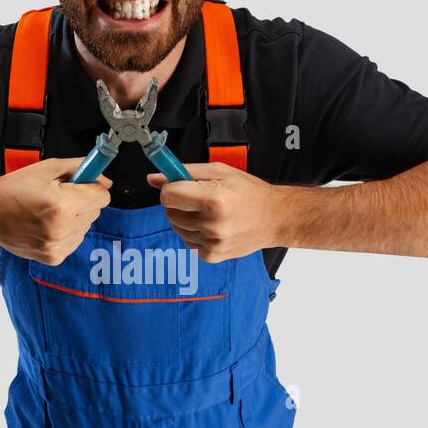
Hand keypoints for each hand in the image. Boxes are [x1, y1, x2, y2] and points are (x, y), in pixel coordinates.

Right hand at [0, 158, 111, 263]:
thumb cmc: (13, 190)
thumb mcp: (47, 168)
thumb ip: (80, 168)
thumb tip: (104, 179)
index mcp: (60, 205)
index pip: (102, 197)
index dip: (94, 187)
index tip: (84, 183)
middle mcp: (61, 229)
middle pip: (95, 212)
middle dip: (83, 201)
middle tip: (61, 196)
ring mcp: (57, 246)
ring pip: (86, 227)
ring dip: (75, 218)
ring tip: (51, 211)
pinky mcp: (53, 257)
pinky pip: (75, 240)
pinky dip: (67, 231)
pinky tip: (48, 224)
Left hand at [146, 162, 282, 260]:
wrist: (274, 218)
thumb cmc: (249, 192)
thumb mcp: (219, 172)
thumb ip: (184, 172)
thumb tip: (153, 178)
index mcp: (213, 199)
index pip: (168, 196)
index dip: (171, 188)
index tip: (181, 186)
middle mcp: (212, 224)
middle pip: (170, 213)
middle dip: (179, 203)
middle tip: (200, 199)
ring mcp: (212, 243)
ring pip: (177, 228)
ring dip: (186, 219)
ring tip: (209, 213)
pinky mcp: (212, 256)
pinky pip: (187, 241)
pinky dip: (194, 233)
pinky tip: (212, 226)